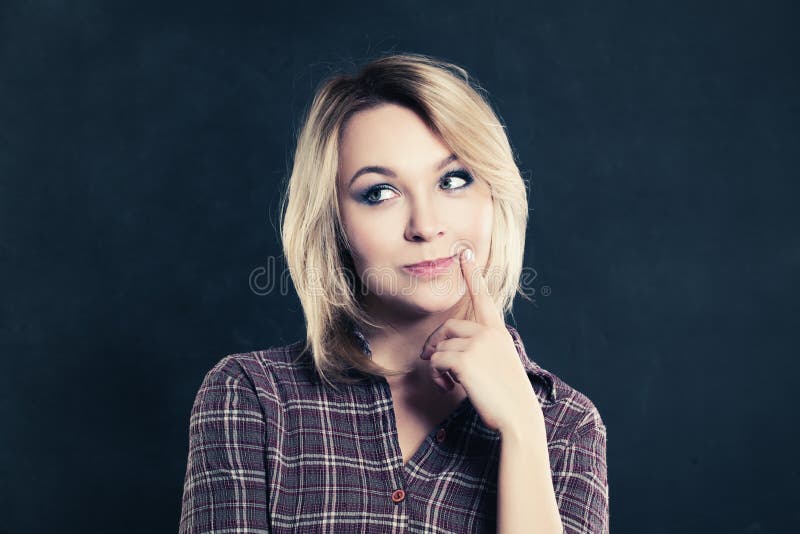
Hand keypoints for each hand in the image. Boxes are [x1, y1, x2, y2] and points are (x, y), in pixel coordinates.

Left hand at [420, 247, 542, 433]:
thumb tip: (437, 352)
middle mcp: (488, 332)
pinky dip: (436, 376)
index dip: (472, 274)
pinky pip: (436, 361)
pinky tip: (449, 388)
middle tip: (431, 362)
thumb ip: (475, 350)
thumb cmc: (506, 397)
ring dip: (437, 368)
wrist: (518, 417)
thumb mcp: (496, 366)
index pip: (483, 298)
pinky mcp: (465, 359)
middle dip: (435, 345)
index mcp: (498, 332)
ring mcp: (477, 344)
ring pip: (440, 347)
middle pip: (447, 328)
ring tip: (447, 384)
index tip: (465, 253)